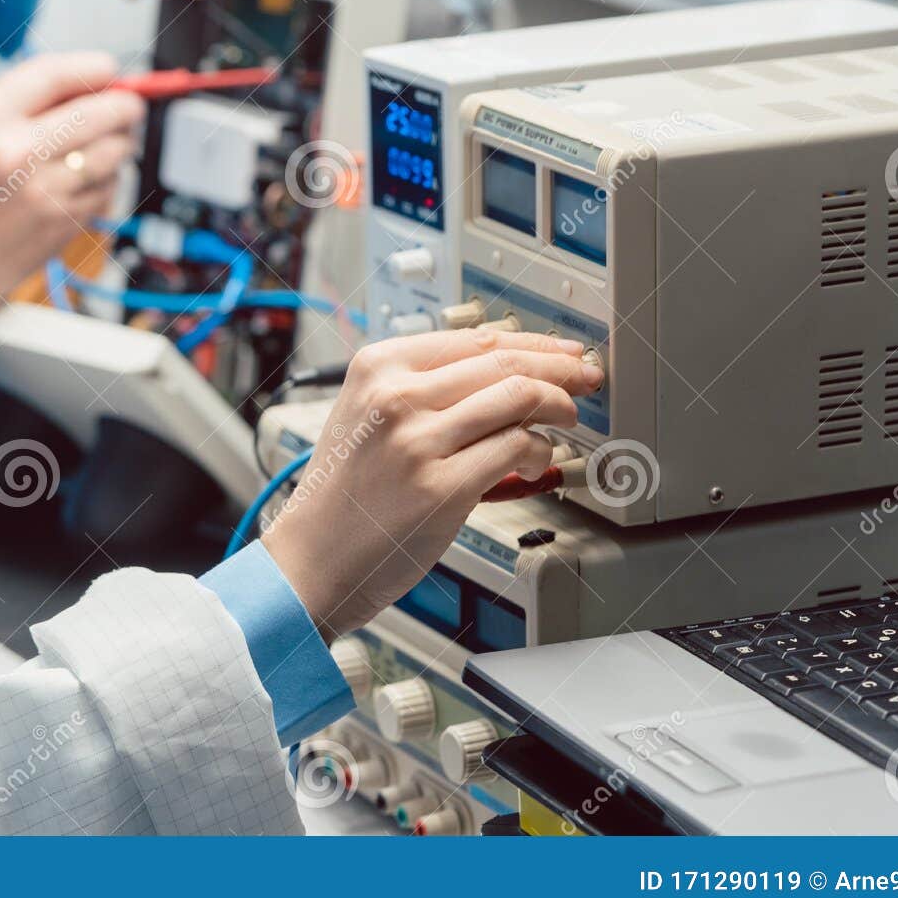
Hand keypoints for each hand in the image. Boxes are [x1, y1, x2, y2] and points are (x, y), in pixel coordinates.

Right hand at [0, 52, 144, 340]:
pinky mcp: (63, 225)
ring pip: (114, 152)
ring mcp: (45, 192)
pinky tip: (86, 182)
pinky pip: (108, 190)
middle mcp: (17, 152)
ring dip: (120, 145)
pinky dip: (108, 182)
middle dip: (124, 106)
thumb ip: (14, 109)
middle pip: (102, 111)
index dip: (92, 67)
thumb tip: (79, 87)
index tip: (107, 70)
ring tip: (104, 147)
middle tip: (125, 109)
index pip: (56, 74)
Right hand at [261, 330, 604, 637]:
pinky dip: (540, 450)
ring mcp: (418, 441)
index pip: (474, 339)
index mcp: (377, 368)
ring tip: (567, 419)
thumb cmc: (343, 496)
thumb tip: (500, 370)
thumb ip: (420, 387)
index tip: (560, 350)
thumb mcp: (365, 417)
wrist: (311, 558)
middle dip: (559, 366)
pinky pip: (516, 448)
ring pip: (518, 397)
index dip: (531, 341)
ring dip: (557, 406)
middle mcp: (396, 396)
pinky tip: (537, 460)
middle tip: (586, 377)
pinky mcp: (442, 487)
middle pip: (504, 362)